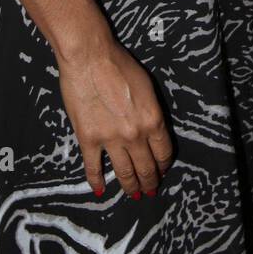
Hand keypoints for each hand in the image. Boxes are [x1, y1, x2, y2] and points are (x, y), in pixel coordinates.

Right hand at [57, 40, 173, 198]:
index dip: (164, 165)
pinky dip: (97, 182)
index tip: (162, 171)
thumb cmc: (120, 65)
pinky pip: (94, 168)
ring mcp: (111, 140)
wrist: (90, 58)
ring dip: (130, 187)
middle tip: (150, 191)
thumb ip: (151, 112)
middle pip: (146, 167)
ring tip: (133, 195)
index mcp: (153, 120)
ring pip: (124, 173)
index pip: (163, 153)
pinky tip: (101, 190)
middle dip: (150, 182)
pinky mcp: (88, 140)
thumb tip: (151, 132)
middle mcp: (135, 135)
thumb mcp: (147, 87)